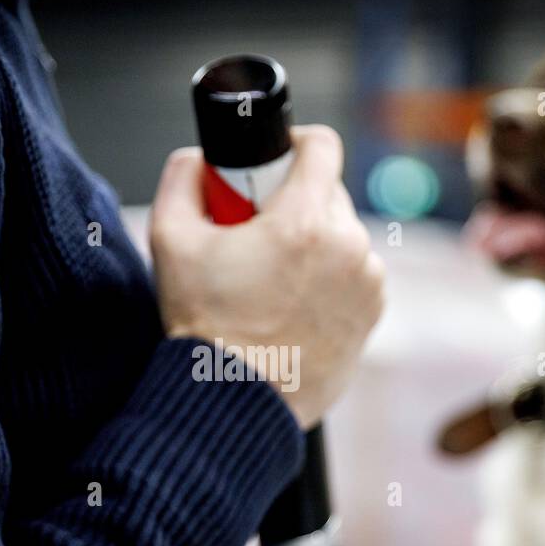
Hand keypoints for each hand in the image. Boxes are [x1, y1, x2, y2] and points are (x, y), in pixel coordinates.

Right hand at [150, 125, 384, 429]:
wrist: (235, 403)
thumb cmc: (206, 327)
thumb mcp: (171, 242)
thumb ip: (183, 180)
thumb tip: (197, 159)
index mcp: (304, 221)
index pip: (322, 146)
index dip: (295, 142)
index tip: (275, 159)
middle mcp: (348, 247)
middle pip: (330, 193)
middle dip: (295, 201)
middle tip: (257, 231)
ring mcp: (367, 283)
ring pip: (343, 236)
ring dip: (315, 242)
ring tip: (274, 277)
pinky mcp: (372, 315)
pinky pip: (355, 275)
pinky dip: (331, 279)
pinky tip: (294, 304)